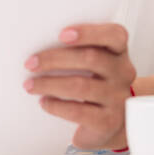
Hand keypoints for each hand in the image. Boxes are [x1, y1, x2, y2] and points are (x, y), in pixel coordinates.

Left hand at [23, 23, 135, 149]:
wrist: (110, 121)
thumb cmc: (94, 84)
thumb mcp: (92, 64)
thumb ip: (75, 51)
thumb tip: (38, 45)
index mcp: (118, 52)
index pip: (114, 35)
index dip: (89, 32)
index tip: (61, 34)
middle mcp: (122, 73)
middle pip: (91, 58)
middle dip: (55, 59)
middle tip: (31, 63)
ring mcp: (117, 98)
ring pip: (81, 86)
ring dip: (50, 84)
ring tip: (30, 85)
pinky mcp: (108, 122)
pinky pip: (78, 111)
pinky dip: (56, 106)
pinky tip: (44, 102)